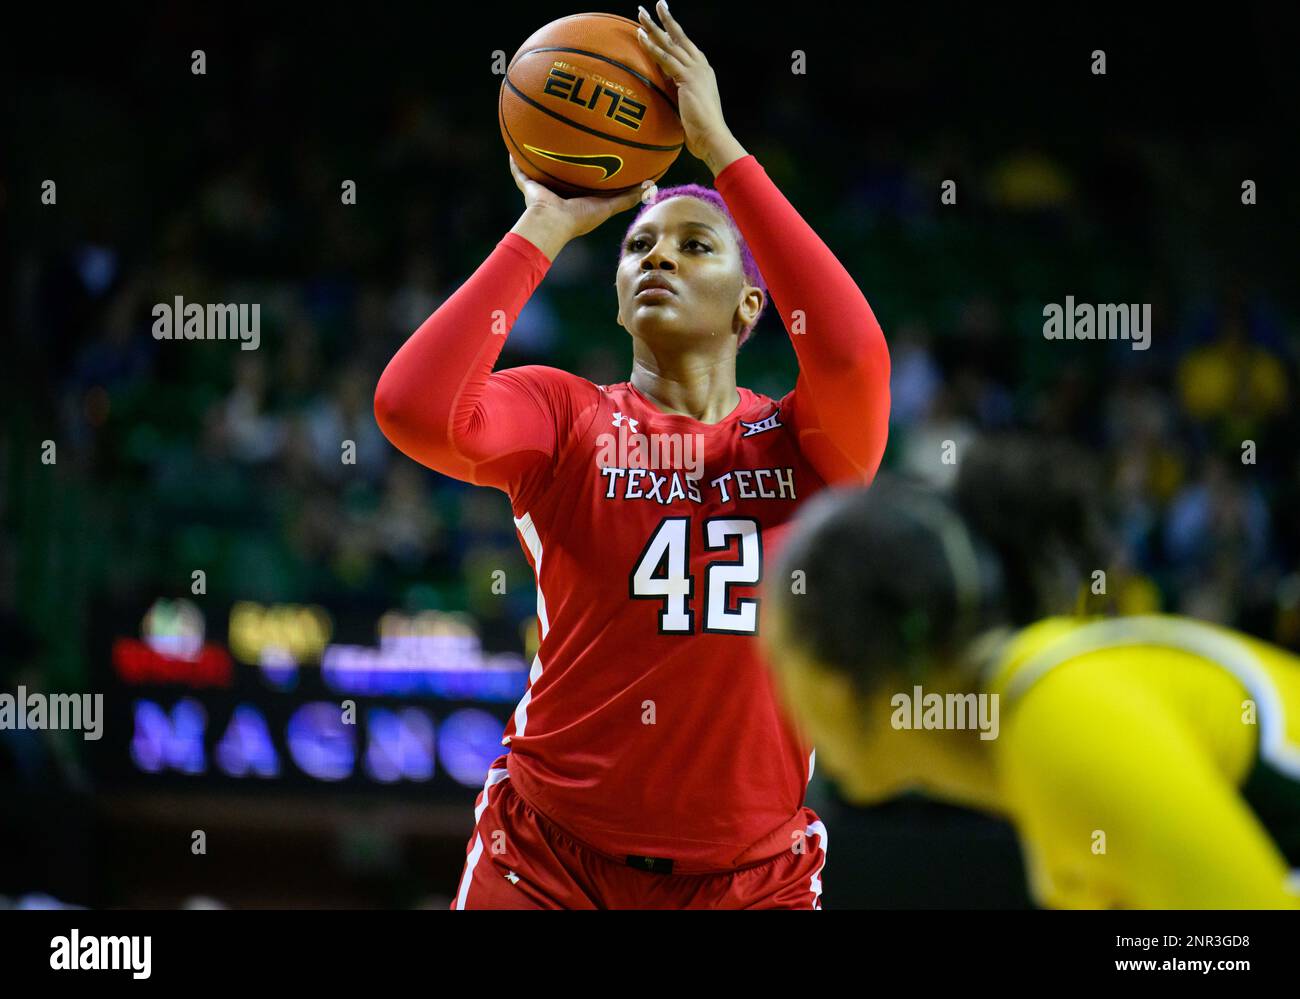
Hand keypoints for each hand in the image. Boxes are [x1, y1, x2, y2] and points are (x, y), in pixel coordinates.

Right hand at [508, 154, 648, 242]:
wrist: (552, 223)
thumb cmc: (579, 218)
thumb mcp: (608, 206)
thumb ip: (627, 197)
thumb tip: (650, 185)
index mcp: (577, 199)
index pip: (585, 181)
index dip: (592, 168)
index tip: (598, 153)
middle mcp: (559, 194)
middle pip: (563, 173)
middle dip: (566, 159)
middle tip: (571, 140)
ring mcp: (543, 190)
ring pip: (542, 170)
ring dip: (541, 156)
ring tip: (542, 136)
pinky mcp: (529, 187)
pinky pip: (520, 171)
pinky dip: (515, 161)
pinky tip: (513, 145)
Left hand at [635, 1, 741, 171]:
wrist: (713, 137)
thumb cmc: (702, 131)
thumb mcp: (690, 108)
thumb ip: (680, 95)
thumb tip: (667, 94)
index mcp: (703, 72)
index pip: (687, 47)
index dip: (676, 33)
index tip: (665, 21)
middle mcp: (701, 66)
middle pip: (679, 38)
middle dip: (666, 20)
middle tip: (655, 5)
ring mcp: (695, 70)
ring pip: (670, 43)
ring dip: (654, 27)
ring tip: (640, 13)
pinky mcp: (687, 78)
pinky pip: (665, 58)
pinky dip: (652, 47)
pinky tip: (641, 36)